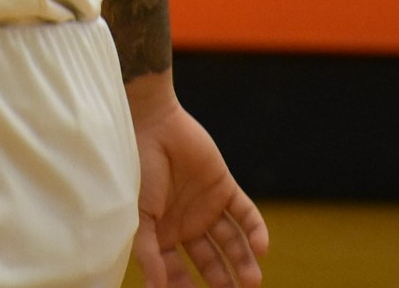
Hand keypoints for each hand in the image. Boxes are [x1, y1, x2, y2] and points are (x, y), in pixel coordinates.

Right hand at [126, 73, 267, 287]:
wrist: (153, 126)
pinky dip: (256, 231)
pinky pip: (245, 214)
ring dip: (243, 261)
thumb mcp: (140, 215)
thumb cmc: (138, 170)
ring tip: (252, 281)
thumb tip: (156, 287)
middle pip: (210, 260)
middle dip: (223, 280)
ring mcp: (208, 206)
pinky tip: (261, 248)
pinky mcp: (225, 187)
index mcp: (164, 233)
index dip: (185, 287)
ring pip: (231, 241)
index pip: (177, 270)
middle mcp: (188, 224)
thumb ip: (149, 251)